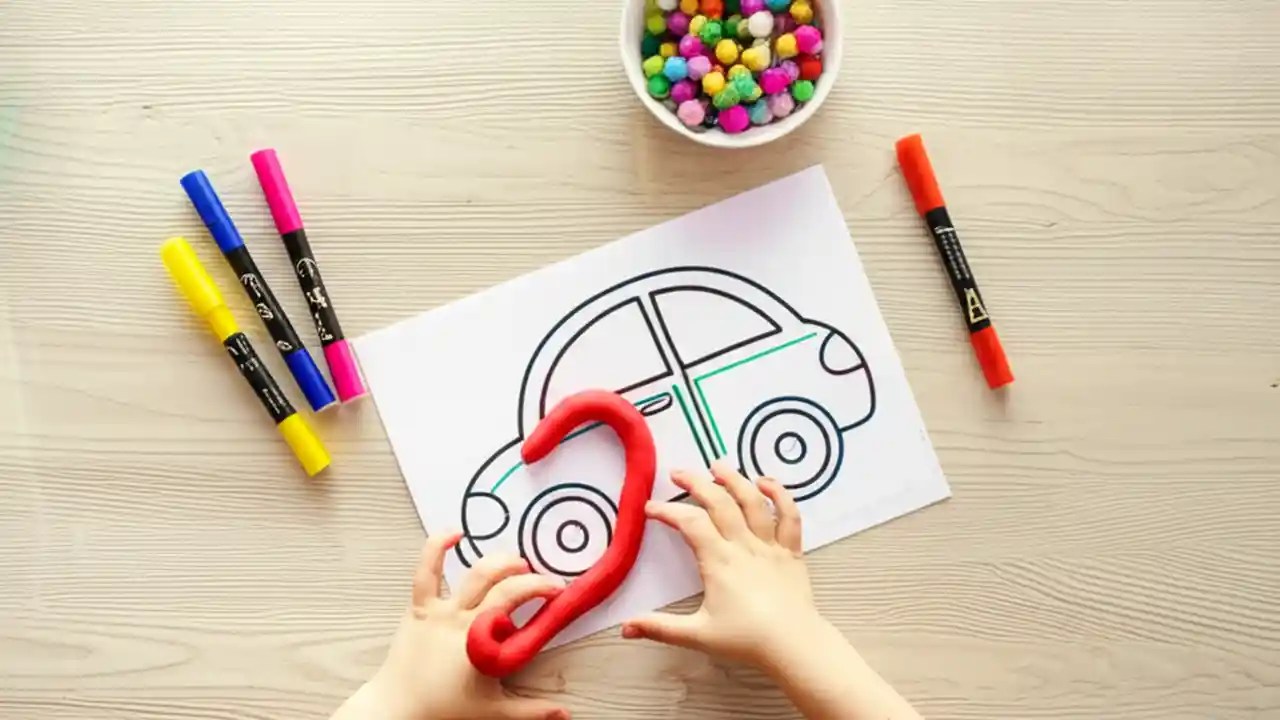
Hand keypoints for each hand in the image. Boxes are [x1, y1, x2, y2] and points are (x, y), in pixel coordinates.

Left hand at [331, 532, 570, 719]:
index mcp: (480, 637)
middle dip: (522, 572)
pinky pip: (425, 572)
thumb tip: (565, 715)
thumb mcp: (494, 711)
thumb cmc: (444, 708)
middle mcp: (460, 617)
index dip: (538, 586)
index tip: (557, 589)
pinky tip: (454, 533)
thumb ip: (532, 711)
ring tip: (513, 559)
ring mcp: (438, 609)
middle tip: (538, 576)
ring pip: (468, 572)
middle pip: (496, 581)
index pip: (514, 598)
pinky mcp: (419, 607)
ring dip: (494, 560)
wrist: (398, 707)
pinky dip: (436, 548)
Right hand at [620, 462, 829, 667]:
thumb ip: (660, 628)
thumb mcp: (697, 635)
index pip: (689, 524)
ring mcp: (770, 545)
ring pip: (753, 501)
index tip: (650, 508)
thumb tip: (625, 628)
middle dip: (696, 483)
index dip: (668, 511)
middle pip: (719, 502)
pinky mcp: (791, 551)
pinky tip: (766, 482)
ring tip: (718, 465)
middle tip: (678, 472)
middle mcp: (744, 546)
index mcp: (719, 561)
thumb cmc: (746, 640)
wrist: (793, 645)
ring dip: (735, 479)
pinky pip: (790, 516)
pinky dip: (780, 495)